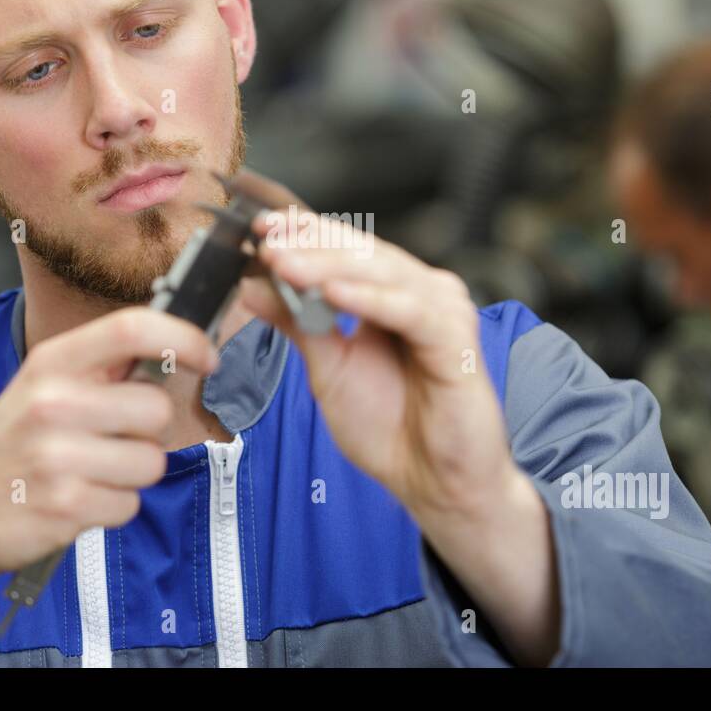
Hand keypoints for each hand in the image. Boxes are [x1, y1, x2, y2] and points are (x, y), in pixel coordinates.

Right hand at [0, 307, 219, 579]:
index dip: (183, 338)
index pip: (132, 327)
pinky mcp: (62, 505)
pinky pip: (129, 505)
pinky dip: (110, 509)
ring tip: (86, 473)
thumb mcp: (42, 388)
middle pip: (157, 409)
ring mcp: (54, 454)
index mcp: (51, 362)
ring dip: (129, 476)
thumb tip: (180, 346)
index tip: (208, 356)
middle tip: (108, 442)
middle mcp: (51, 401)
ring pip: (150, 462)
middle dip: (147, 432)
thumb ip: (102, 368)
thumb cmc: (14, 447)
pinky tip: (74, 502)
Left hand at [236, 177, 517, 521]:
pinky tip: (333, 293)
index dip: (303, 234)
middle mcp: (421, 292)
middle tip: (265, 240)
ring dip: (329, 265)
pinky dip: (370, 299)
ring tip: (284, 262)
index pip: (345, 249)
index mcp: (392, 293)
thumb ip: (297, 323)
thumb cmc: (391, 427)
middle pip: (361, 253)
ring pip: (382, 273)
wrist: (435, 483)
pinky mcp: (457, 339)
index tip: (258, 227)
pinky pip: (410, 311)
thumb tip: (253, 286)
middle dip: (309, 244)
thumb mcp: (329, 367)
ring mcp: (443, 311)